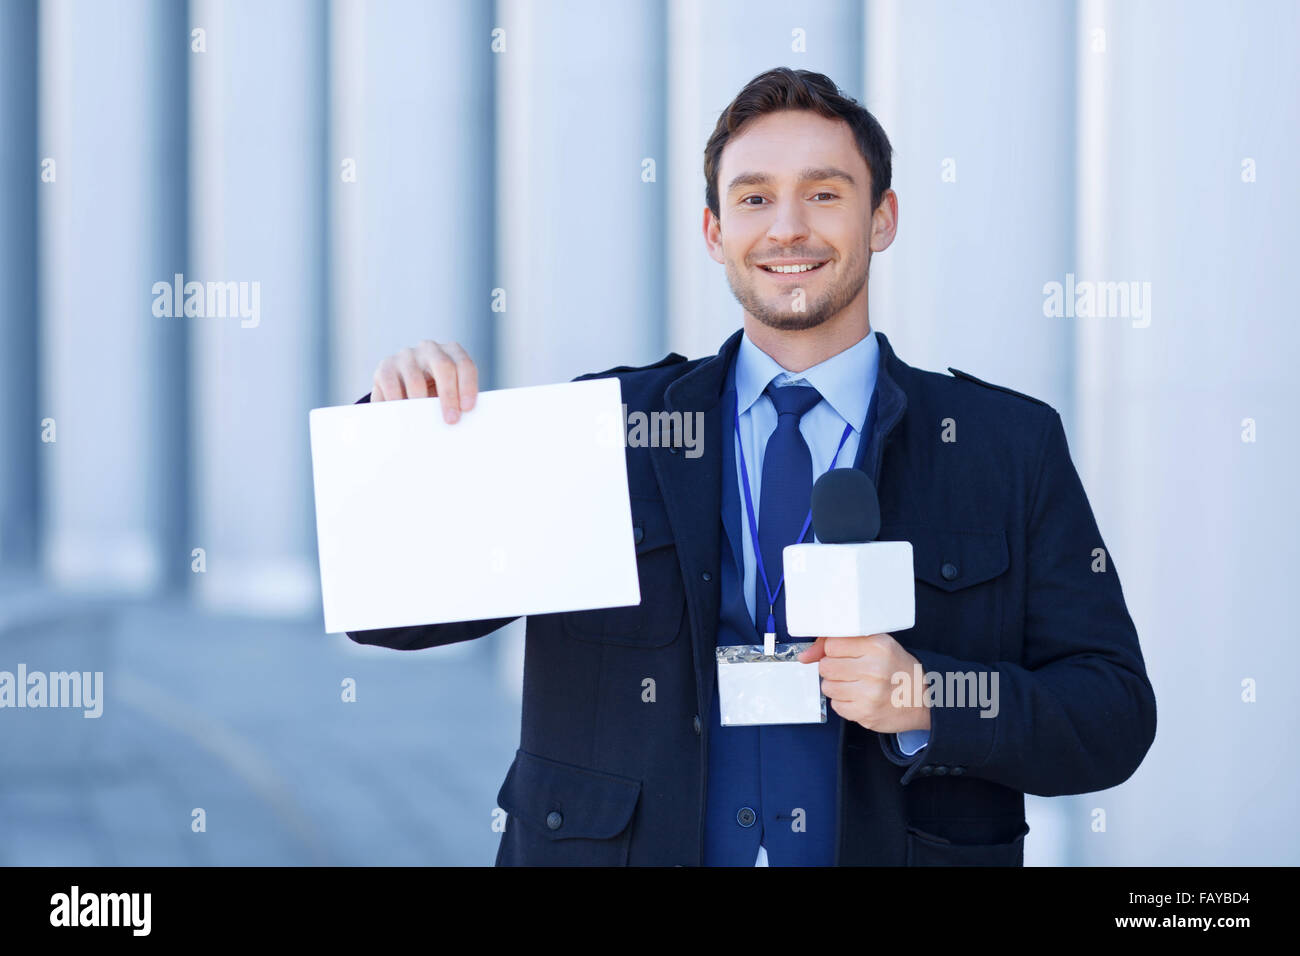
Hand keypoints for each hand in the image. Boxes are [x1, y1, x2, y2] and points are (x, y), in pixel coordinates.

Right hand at [371, 339, 477, 422]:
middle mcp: (430, 349)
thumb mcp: (449, 393)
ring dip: (421, 403)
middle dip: (449, 395)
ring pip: (416, 379)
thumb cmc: (435, 394)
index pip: (464, 365)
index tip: (468, 409)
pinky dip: (397, 402)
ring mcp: (406, 356)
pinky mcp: (386, 366)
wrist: (404, 389)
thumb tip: (460, 422)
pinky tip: (400, 416)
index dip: (468, 386)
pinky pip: (391, 385)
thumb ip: (457, 402)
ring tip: (423, 423)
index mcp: (452, 352)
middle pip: (443, 366)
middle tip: (451, 420)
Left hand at [797, 634, 930, 733]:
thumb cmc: (896, 668)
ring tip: (856, 684)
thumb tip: (804, 656)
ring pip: (827, 687)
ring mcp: (870, 694)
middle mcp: (874, 669)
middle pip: (826, 666)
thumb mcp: (876, 645)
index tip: (844, 654)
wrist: (924, 699)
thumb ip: (838, 643)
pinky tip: (860, 698)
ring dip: (837, 686)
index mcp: (877, 646)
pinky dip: (844, 703)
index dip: (833, 650)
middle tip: (850, 671)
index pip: (831, 645)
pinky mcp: (866, 714)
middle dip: (833, 669)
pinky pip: (836, 706)